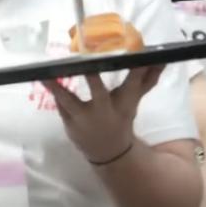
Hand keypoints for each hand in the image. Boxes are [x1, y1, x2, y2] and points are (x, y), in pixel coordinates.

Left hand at [41, 66, 164, 162]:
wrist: (108, 151)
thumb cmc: (120, 117)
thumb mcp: (133, 100)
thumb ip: (146, 79)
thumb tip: (162, 59)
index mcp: (123, 104)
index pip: (133, 84)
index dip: (137, 71)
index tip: (135, 55)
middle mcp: (104, 110)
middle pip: (99, 93)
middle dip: (92, 78)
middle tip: (84, 61)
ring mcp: (84, 118)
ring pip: (69, 100)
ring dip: (57, 87)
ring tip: (46, 72)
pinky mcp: (69, 122)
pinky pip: (59, 105)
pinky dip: (52, 92)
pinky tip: (42, 77)